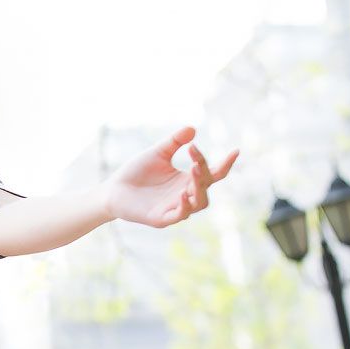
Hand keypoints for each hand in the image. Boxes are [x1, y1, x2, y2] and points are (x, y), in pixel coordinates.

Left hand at [104, 127, 236, 227]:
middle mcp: (186, 194)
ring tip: (194, 170)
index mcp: (188, 180)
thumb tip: (192, 129)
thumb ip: (174, 142)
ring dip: (200, 188)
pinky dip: (185, 205)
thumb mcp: (157, 153)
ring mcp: (176, 208)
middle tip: (196, 158)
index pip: (213, 173)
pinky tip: (182, 193)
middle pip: (207, 185)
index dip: (225, 164)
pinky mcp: (162, 219)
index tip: (235, 151)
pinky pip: (179, 215)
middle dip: (205, 171)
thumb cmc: (137, 172)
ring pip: (200, 203)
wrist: (113, 189)